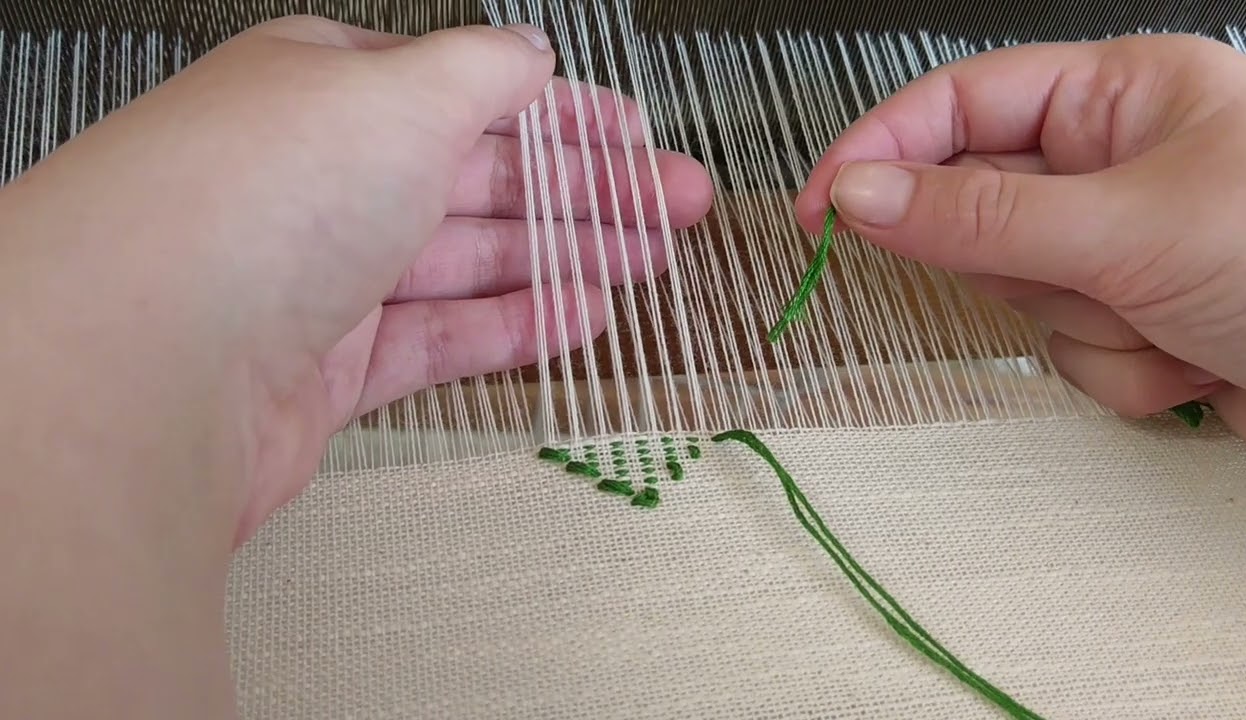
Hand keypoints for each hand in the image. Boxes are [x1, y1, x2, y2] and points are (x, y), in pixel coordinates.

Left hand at [3, 16, 712, 544]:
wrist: (145, 364)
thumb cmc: (253, 203)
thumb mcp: (397, 93)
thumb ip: (483, 70)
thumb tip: (531, 54)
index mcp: (328, 89)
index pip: (467, 92)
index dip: (562, 113)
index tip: (636, 136)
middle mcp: (321, 179)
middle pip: (479, 179)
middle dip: (586, 190)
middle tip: (672, 209)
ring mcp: (321, 276)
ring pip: (467, 261)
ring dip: (564, 260)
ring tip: (644, 266)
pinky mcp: (326, 367)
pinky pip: (439, 338)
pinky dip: (512, 328)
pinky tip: (577, 321)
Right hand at [796, 34, 1245, 465]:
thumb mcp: (1129, 227)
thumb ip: (979, 215)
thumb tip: (858, 197)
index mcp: (1123, 95)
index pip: (962, 103)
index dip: (882, 152)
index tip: (820, 209)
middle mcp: (1119, 164)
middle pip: (982, 207)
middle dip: (1018, 262)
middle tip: (1071, 274)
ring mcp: (1129, 248)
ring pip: (1024, 294)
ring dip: (1089, 327)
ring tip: (1171, 319)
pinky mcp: (1144, 321)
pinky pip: (1074, 351)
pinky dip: (1126, 373)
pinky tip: (1198, 364)